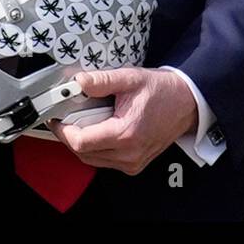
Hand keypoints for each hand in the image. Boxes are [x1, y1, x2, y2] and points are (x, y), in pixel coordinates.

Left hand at [49, 68, 196, 175]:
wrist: (187, 103)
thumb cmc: (162, 91)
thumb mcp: (130, 78)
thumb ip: (102, 81)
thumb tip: (77, 83)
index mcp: (125, 134)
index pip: (80, 142)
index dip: (62, 130)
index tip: (55, 117)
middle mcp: (129, 154)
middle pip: (83, 153)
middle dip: (69, 135)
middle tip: (64, 116)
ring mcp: (132, 162)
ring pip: (92, 159)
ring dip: (81, 142)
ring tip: (81, 120)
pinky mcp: (135, 164)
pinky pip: (105, 160)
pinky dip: (95, 147)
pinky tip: (97, 128)